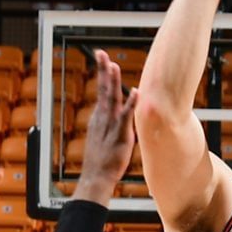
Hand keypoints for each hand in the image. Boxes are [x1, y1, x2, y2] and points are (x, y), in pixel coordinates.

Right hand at [74, 49, 137, 203]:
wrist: (96, 178)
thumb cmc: (102, 161)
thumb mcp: (104, 138)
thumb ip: (110, 126)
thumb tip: (116, 118)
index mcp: (99, 118)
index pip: (101, 91)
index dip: (102, 74)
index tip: (103, 58)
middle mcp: (103, 118)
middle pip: (103, 90)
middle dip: (102, 71)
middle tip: (101, 53)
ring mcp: (110, 126)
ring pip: (112, 99)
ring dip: (113, 82)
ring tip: (114, 65)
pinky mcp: (120, 135)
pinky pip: (126, 117)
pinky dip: (130, 103)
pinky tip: (135, 91)